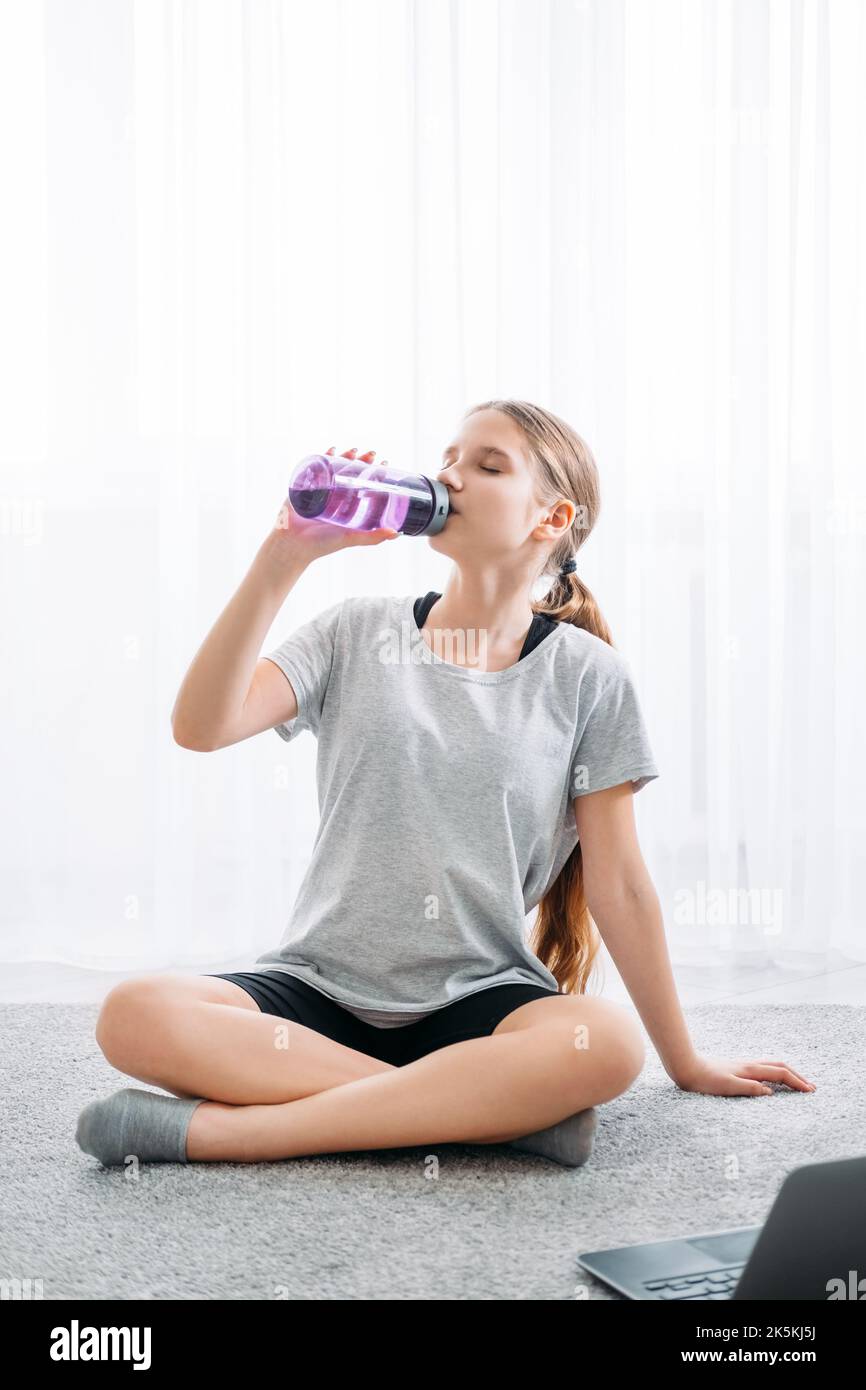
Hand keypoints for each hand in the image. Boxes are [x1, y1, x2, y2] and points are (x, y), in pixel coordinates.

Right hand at [270, 446, 400, 560]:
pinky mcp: (305, 486)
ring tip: (354, 450)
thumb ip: (372, 538)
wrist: (292, 546)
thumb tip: (397, 533)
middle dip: (362, 462)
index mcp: (346, 507)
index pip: (364, 485)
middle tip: (372, 454)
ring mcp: (320, 490)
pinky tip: (332, 450)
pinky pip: (315, 468)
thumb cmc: (321, 545)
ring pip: (335, 468)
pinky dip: (323, 457)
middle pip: (350, 473)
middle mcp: (335, 497)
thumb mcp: (350, 538)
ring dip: (345, 456)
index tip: (385, 465)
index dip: (374, 474)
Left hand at [672, 1053, 816, 1096]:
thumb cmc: (705, 1079)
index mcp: (750, 1070)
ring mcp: (743, 1065)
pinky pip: (763, 1068)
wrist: (686, 1067)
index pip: (780, 1074)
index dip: (797, 1082)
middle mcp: (749, 1065)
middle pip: (780, 1066)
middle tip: (810, 1087)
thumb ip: (749, 1088)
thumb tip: (771, 1092)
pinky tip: (771, 1079)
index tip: (810, 1091)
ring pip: (772, 1065)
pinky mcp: (737, 1068)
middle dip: (797, 1076)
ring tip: (796, 1082)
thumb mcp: (728, 1086)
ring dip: (787, 1073)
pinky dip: (775, 1073)